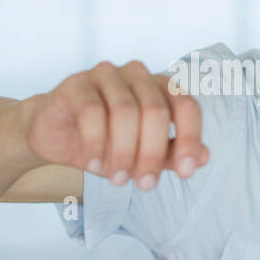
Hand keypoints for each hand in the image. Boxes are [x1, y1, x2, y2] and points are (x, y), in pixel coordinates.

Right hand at [24, 60, 209, 189]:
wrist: (54, 136)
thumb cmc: (105, 142)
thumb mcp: (142, 154)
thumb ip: (172, 153)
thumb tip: (204, 157)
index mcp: (159, 87)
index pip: (186, 105)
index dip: (190, 138)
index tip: (186, 172)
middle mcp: (136, 75)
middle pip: (155, 110)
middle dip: (152, 153)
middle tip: (145, 185)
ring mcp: (106, 75)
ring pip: (124, 111)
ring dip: (123, 152)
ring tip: (118, 179)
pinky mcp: (76, 84)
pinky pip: (91, 111)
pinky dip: (96, 143)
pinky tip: (94, 164)